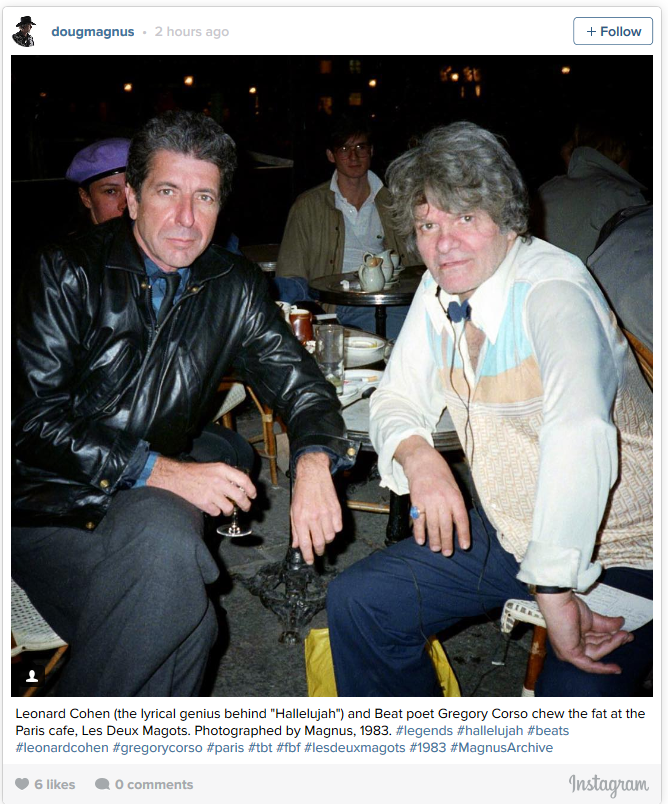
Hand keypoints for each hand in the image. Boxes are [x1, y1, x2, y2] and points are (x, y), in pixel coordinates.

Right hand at [147, 457, 255, 515]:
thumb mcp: (215, 467)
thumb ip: (228, 475)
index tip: (253, 495)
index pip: (244, 480)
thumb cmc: (197, 472)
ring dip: (230, 510)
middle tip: (246, 507)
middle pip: (240, 497)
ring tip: (227, 508)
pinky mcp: (204, 503)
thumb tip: (243, 486)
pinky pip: (217, 512)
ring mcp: (211, 493)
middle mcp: (219, 481)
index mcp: (222, 469)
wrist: (177, 477)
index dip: (251, 489)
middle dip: (246, 505)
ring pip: (230, 508)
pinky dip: (216, 511)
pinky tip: (213, 506)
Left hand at [290, 452, 341, 563]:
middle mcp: (313, 517)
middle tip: (318, 551)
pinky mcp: (336, 509)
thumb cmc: (302, 491)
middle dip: (319, 551)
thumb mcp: (293, 509)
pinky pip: (338, 527)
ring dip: (327, 540)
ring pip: (330, 537)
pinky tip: (330, 525)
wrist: (314, 474)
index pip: (305, 543)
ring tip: (324, 535)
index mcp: (300, 518)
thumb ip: (295, 529)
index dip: (308, 555)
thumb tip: (296, 545)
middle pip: (319, 543)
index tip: (310, 561)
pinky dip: (335, 529)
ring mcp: (326, 513)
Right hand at [394, 435, 469, 554]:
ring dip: (434, 539)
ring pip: (432, 525)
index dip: (463, 534)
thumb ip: (456, 504)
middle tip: (447, 553)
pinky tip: (421, 540)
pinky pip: (418, 520)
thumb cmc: (441, 475)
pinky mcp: (416, 501)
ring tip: (435, 549)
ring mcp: (429, 501)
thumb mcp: (454, 487)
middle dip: (447, 541)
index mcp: (455, 497)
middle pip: (446, 525)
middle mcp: (443, 500)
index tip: (464, 546)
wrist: (423, 462)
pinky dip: (419, 532)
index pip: (461, 519)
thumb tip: (458, 525)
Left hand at [536, 591, 632, 673]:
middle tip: (628, 635)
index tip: (625, 636)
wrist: (559, 602)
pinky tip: (615, 668)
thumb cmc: (569, 607)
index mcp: (573, 637)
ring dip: (612, 644)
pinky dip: (602, 668)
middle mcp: (570, 646)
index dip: (610, 639)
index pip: (595, 641)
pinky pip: (588, 665)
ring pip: (596, 652)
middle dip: (614, 642)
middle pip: (597, 647)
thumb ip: (606, 625)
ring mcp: (568, 652)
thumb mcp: (591, 619)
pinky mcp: (569, 655)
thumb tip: (622, 623)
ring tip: (625, 636)